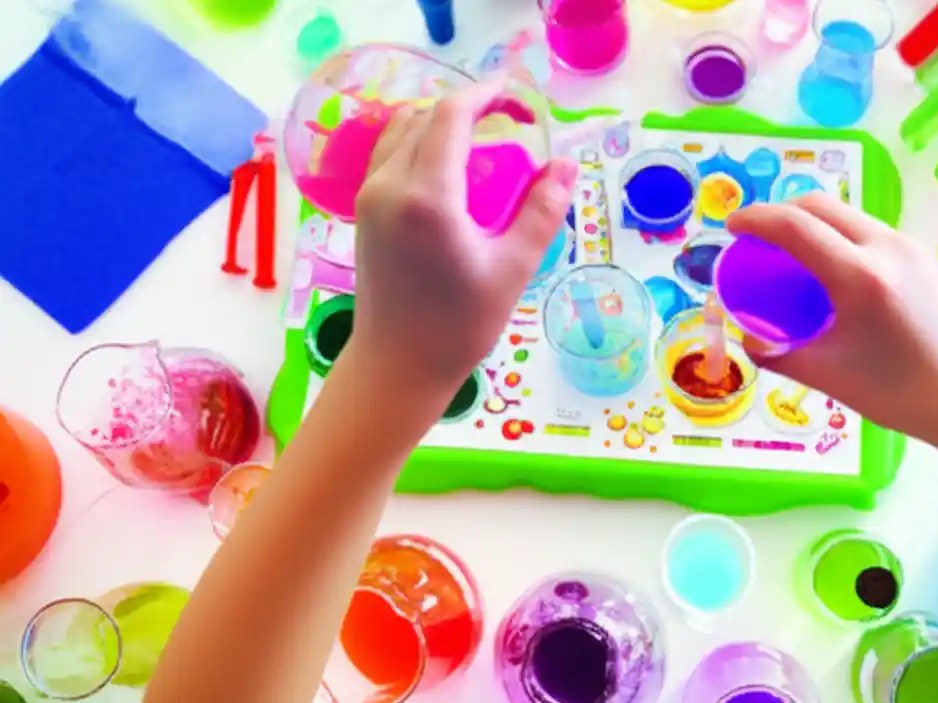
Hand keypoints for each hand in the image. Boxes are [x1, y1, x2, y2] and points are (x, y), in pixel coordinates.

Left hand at [348, 75, 577, 425]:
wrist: (397, 365)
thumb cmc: (458, 326)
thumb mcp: (512, 269)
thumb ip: (541, 211)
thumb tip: (566, 166)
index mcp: (427, 196)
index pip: (452, 115)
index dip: (487, 93)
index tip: (518, 96)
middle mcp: (389, 185)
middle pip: (426, 116)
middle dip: (469, 109)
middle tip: (510, 124)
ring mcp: (369, 196)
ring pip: (402, 130)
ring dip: (442, 125)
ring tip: (483, 144)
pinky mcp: (364, 210)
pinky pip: (390, 154)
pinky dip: (420, 144)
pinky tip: (451, 170)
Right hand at [726, 194, 937, 444]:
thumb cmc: (900, 393)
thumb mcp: (828, 377)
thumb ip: (779, 353)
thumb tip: (748, 338)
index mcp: (860, 277)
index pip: (795, 226)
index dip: (756, 220)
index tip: (731, 228)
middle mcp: (886, 249)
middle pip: (820, 206)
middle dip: (780, 212)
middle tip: (755, 238)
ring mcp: (908, 248)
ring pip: (846, 214)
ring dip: (811, 222)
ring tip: (788, 252)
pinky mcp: (921, 256)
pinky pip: (867, 230)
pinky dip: (836, 235)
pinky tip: (828, 268)